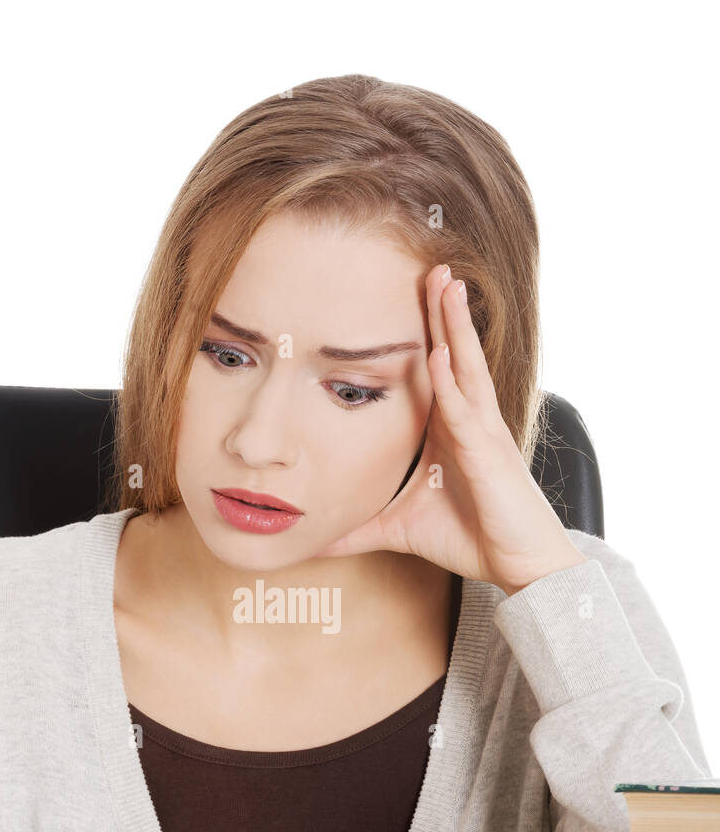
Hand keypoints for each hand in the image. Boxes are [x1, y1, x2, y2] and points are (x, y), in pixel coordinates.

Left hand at [318, 263, 587, 596]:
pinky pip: (467, 413)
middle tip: (430, 264)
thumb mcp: (397, 530)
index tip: (403, 294)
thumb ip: (356, 529)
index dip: (425, 332)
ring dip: (455, 327)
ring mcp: (482, 434)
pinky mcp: (490, 456)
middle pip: (454, 354)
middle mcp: (469, 422)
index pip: (436, 370)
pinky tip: (440, 355)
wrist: (516, 566)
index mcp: (449, 429)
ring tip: (446, 283)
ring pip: (466, 369)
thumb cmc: (469, 538)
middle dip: (442, 311)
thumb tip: (315, 540)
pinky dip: (452, 383)